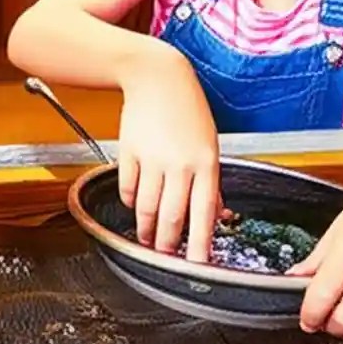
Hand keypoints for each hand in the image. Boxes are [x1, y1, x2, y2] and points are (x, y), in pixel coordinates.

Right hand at [117, 53, 224, 262]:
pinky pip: (128, 189)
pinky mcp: (130, 153)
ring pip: (146, 209)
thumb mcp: (209, 145)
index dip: (199, 245)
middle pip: (170, 218)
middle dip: (166, 245)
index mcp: (205, 164)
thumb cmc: (188, 110)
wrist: (158, 78)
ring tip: (147, 238)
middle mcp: (179, 164)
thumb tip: (214, 214)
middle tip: (165, 256)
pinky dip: (131, 202)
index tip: (199, 265)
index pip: (203, 214)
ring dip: (145, 229)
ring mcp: (152, 159)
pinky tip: (136, 205)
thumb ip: (210, 182)